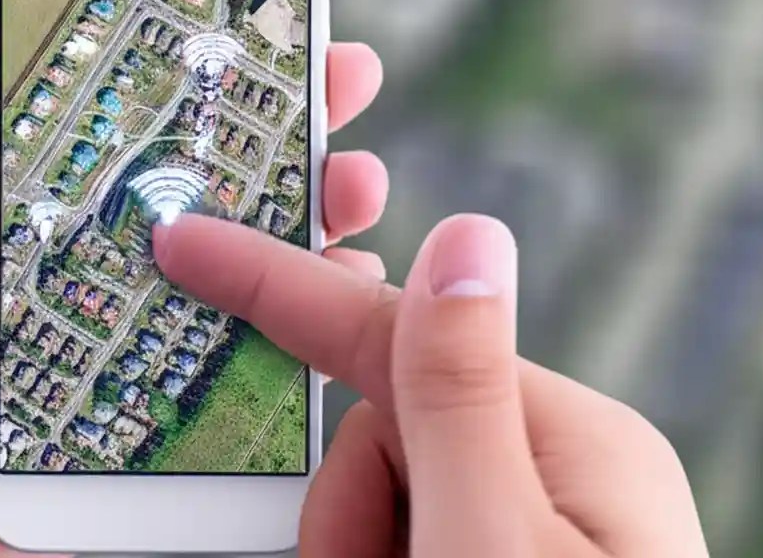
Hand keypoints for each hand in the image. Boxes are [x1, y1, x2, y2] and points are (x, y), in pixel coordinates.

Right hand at [155, 214, 708, 556]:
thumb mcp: (493, 545)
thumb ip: (461, 394)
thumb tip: (466, 236)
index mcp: (573, 440)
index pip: (397, 333)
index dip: (278, 285)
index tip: (189, 245)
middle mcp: (560, 474)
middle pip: (381, 436)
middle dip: (345, 517)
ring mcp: (533, 530)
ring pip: (377, 502)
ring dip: (355, 556)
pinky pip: (400, 538)